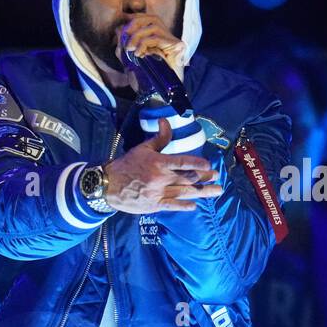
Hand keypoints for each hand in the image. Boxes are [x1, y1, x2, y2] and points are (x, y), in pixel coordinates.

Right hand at [104, 118, 221, 213]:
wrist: (109, 185)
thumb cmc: (128, 164)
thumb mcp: (143, 148)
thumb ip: (159, 137)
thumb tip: (166, 120)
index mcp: (158, 162)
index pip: (182, 162)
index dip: (197, 163)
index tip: (209, 165)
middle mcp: (160, 178)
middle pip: (188, 178)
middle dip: (205, 178)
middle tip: (217, 177)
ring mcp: (158, 193)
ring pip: (185, 192)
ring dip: (203, 192)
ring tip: (217, 191)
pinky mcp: (155, 205)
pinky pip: (173, 206)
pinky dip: (185, 205)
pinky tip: (195, 204)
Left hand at [117, 14, 187, 79]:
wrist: (155, 97)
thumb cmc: (144, 81)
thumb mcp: (129, 60)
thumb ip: (124, 45)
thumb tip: (118, 29)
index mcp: (159, 39)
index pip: (149, 19)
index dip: (135, 20)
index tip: (122, 30)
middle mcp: (169, 39)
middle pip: (153, 18)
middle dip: (135, 24)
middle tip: (124, 36)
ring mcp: (174, 43)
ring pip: (154, 26)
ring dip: (137, 35)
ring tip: (130, 49)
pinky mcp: (177, 47)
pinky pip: (157, 38)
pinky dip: (144, 43)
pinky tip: (138, 54)